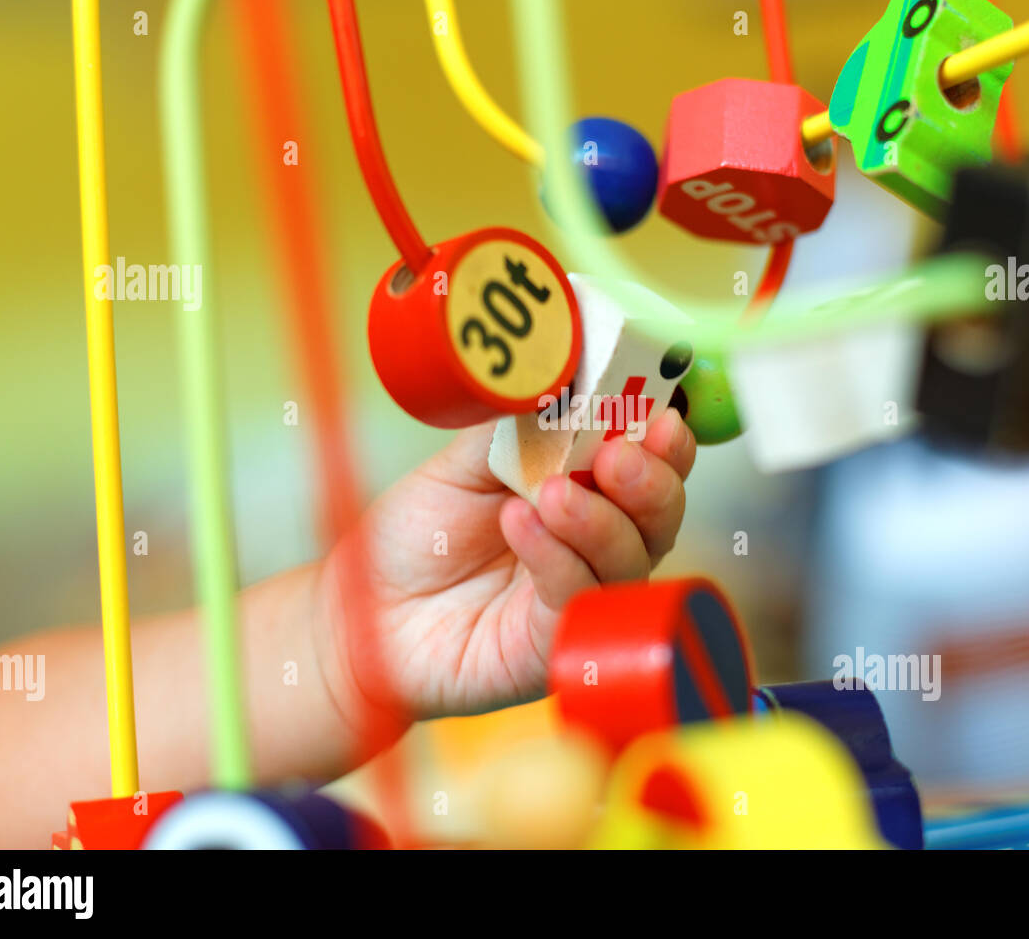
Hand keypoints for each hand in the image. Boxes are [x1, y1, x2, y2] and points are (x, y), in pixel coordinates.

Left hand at [315, 408, 695, 724]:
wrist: (362, 607)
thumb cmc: (415, 536)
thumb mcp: (465, 462)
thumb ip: (521, 428)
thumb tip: (565, 384)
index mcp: (585, 491)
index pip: (649, 466)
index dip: (666, 444)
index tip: (662, 418)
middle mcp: (594, 546)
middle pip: (659, 519)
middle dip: (650, 483)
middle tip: (619, 456)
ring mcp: (578, 598)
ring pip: (629, 562)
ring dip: (599, 520)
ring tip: (552, 492)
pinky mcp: (552, 645)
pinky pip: (575, 599)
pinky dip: (556, 557)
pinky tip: (520, 524)